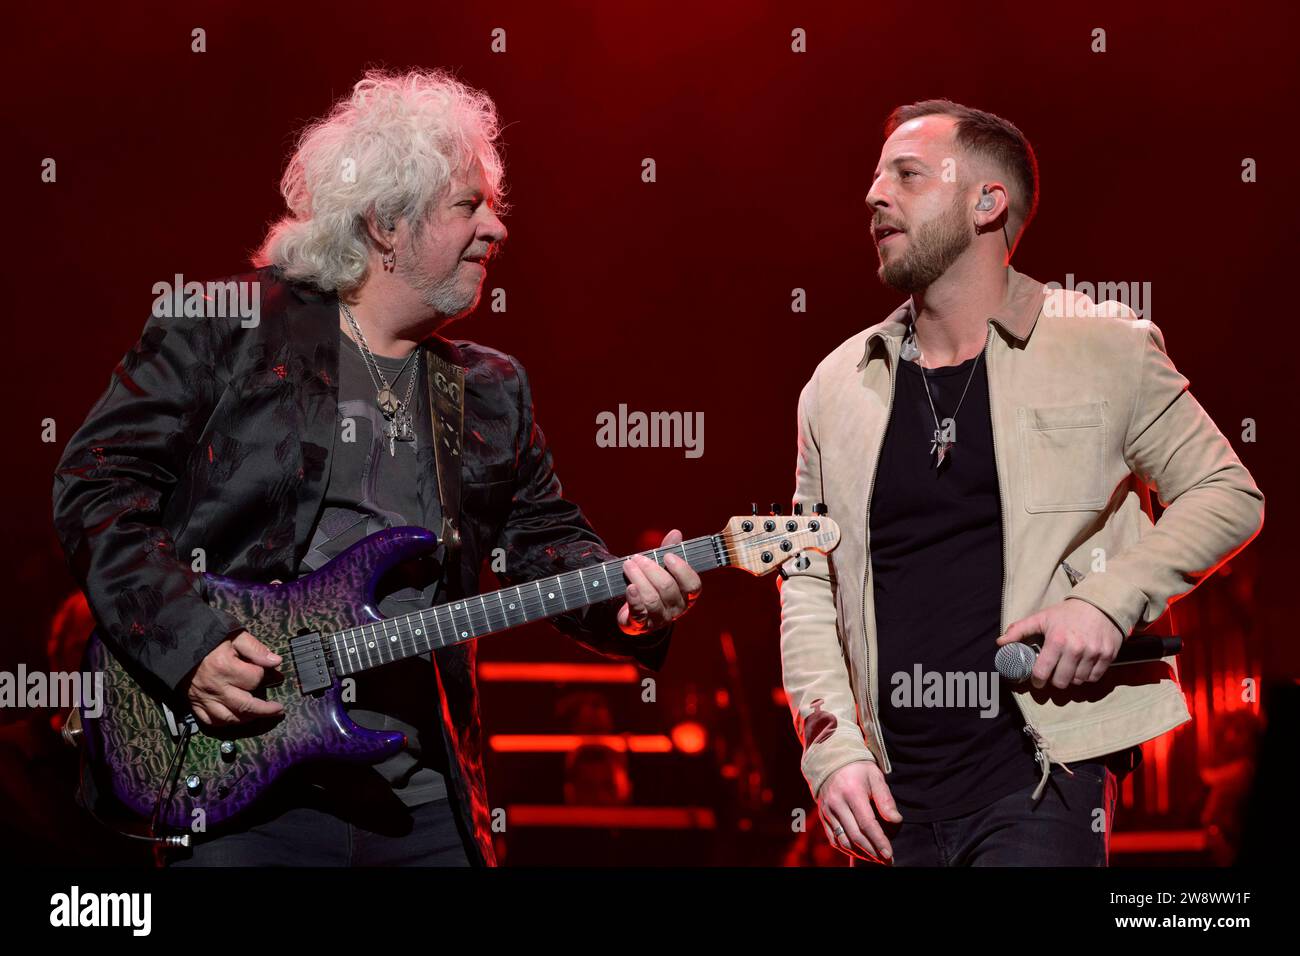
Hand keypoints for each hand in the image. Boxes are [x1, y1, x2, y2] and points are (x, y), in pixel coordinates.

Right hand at [182, 630, 285, 726]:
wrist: (175, 643)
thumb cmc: (207, 637)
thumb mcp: (234, 636)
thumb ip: (255, 649)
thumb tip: (276, 662)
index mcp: (225, 667)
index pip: (255, 678)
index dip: (265, 675)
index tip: (270, 671)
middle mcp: (215, 687)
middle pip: (246, 706)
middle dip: (266, 710)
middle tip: (278, 710)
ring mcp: (203, 698)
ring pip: (229, 718)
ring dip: (247, 719)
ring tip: (259, 714)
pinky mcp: (194, 703)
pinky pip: (210, 721)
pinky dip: (224, 723)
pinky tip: (235, 718)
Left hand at [617, 529, 701, 634]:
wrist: (635, 612)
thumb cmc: (653, 585)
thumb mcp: (661, 567)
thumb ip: (669, 550)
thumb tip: (676, 533)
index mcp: (687, 595)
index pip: (693, 585)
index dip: (682, 570)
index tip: (667, 556)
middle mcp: (676, 609)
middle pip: (668, 588)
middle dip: (651, 569)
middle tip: (637, 558)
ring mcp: (660, 619)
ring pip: (652, 599)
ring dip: (638, 578)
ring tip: (628, 565)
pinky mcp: (641, 625)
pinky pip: (639, 613)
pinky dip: (634, 599)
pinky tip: (629, 587)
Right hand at [818, 760, 901, 863]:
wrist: (830, 760)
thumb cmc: (858, 768)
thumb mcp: (875, 777)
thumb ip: (885, 799)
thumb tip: (895, 821)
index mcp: (852, 792)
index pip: (867, 823)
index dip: (879, 841)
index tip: (889, 854)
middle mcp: (837, 803)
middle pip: (855, 835)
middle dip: (873, 851)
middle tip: (887, 860)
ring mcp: (827, 811)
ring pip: (843, 840)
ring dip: (860, 853)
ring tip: (876, 858)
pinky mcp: (823, 816)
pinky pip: (833, 838)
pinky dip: (847, 848)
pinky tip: (859, 851)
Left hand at [996, 599, 1123, 688]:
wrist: (1100, 604)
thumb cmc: (1067, 613)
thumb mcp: (1041, 618)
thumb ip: (1019, 630)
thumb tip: (1000, 643)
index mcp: (1057, 640)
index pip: (1042, 672)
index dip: (1037, 680)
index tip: (1037, 680)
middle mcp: (1076, 649)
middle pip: (1061, 682)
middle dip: (1054, 681)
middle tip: (1053, 675)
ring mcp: (1093, 653)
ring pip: (1078, 681)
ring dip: (1071, 679)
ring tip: (1067, 669)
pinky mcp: (1108, 656)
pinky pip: (1094, 677)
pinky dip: (1087, 676)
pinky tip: (1082, 668)